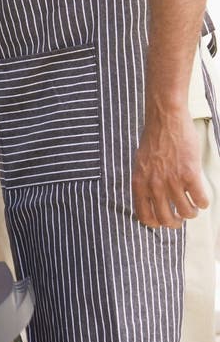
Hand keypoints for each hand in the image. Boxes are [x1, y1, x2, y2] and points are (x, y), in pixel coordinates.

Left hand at [132, 108, 208, 227]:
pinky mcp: (190, 174)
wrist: (165, 118)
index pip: (145, 217)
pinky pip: (201, 200)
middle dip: (176, 222)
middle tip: (181, 216)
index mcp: (139, 183)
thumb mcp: (141, 163)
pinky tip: (201, 195)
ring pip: (187, 213)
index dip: (156, 223)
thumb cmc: (154, 138)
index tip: (163, 220)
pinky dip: (203, 202)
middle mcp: (154, 185)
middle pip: (167, 219)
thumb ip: (145, 182)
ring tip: (193, 205)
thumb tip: (152, 201)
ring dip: (192, 212)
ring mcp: (173, 180)